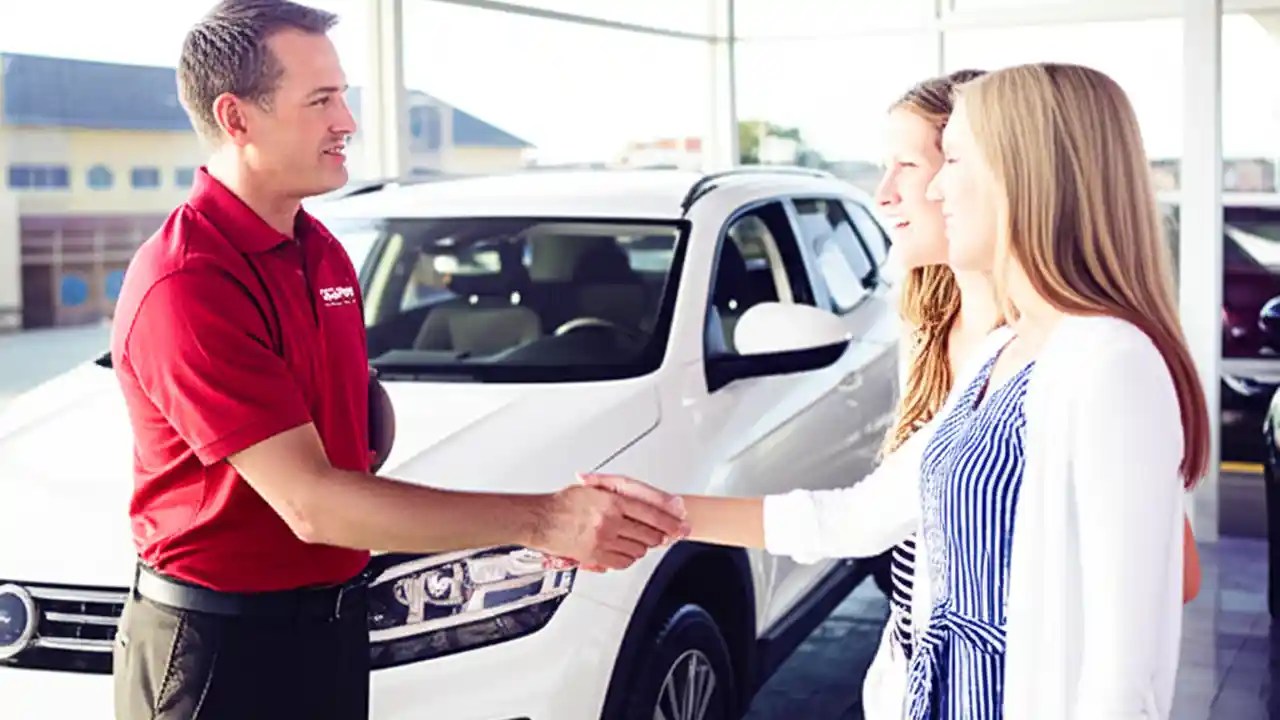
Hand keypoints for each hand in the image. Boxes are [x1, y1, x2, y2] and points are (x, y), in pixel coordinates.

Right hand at [531, 480, 687, 571]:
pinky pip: (623, 561)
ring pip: (639, 549)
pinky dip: (629, 557)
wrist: (540, 520)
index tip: (681, 524)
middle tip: (667, 535)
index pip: (651, 512)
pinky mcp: (596, 557)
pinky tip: (626, 550)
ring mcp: (603, 541)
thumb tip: (642, 502)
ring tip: (641, 539)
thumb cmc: (563, 504)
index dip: (671, 520)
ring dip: (644, 545)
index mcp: (612, 501)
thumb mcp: (594, 488)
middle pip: (650, 533)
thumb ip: (619, 492)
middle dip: (662, 535)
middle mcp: (610, 522)